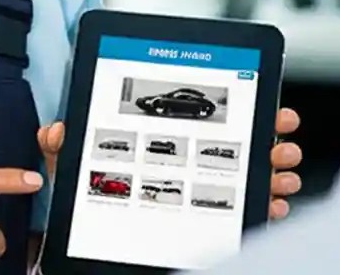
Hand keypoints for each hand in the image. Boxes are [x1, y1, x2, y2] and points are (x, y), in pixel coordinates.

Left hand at [37, 107, 304, 219]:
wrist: (94, 238)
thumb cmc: (90, 194)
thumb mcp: (75, 164)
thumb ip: (62, 142)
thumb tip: (56, 132)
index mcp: (165, 140)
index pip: (205, 116)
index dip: (239, 106)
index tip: (263, 102)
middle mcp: (192, 162)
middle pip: (240, 142)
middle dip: (269, 135)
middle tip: (281, 133)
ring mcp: (205, 191)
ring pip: (251, 175)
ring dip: (274, 169)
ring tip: (283, 167)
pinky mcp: (212, 219)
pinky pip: (247, 211)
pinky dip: (267, 206)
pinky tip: (275, 202)